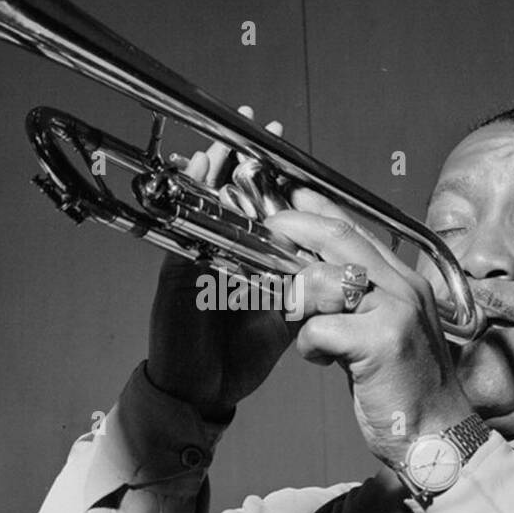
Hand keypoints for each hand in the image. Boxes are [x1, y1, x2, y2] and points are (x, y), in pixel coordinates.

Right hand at [146, 114, 293, 416]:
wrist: (204, 391)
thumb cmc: (236, 356)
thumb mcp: (281, 319)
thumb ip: (304, 293)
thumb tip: (338, 274)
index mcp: (244, 261)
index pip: (256, 208)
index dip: (270, 176)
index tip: (284, 144)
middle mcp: (218, 255)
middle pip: (226, 196)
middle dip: (238, 158)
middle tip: (251, 121)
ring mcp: (194, 262)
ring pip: (200, 206)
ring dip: (211, 170)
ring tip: (223, 138)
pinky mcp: (175, 276)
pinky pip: (182, 228)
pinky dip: (187, 202)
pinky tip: (195, 176)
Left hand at [264, 192, 473, 464]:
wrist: (439, 438)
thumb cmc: (405, 392)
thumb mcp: (381, 336)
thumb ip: (353, 307)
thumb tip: (309, 284)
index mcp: (405, 283)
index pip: (358, 232)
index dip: (322, 211)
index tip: (292, 198)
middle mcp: (404, 288)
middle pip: (340, 238)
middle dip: (297, 227)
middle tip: (268, 226)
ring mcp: (396, 311)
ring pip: (325, 279)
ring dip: (298, 297)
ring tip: (296, 318)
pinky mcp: (382, 341)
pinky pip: (320, 329)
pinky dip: (310, 347)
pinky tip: (325, 362)